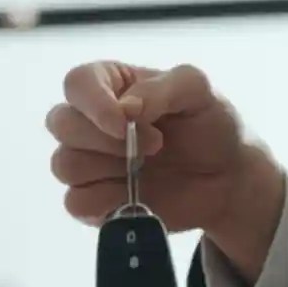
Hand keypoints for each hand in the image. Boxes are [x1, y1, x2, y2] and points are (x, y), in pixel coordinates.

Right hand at [46, 62, 287, 282]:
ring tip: (145, 169)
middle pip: (61, 124)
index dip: (93, 104)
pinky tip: (136, 195)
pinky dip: (106, 201)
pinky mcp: (94, 200)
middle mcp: (91, 121)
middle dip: (106, 139)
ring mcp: (89, 162)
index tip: (124, 122)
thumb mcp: (198, 91)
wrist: (226, 178)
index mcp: (110, 84)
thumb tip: (125, 108)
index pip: (77, 83)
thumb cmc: (210, 125)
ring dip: (106, 169)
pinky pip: (76, 203)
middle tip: (155, 145)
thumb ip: (162, 88)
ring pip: (64, 165)